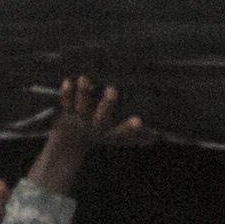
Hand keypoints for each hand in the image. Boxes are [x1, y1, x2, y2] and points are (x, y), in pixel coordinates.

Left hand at [27, 75, 144, 197]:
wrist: (70, 145)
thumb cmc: (102, 135)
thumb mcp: (120, 138)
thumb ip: (138, 136)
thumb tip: (157, 134)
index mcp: (111, 133)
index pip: (124, 131)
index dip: (131, 128)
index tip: (139, 120)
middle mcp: (96, 127)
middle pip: (102, 116)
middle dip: (107, 103)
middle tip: (112, 89)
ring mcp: (80, 120)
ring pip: (82, 106)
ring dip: (83, 93)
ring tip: (84, 78)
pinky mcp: (67, 113)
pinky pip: (66, 103)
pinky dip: (67, 93)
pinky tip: (67, 80)